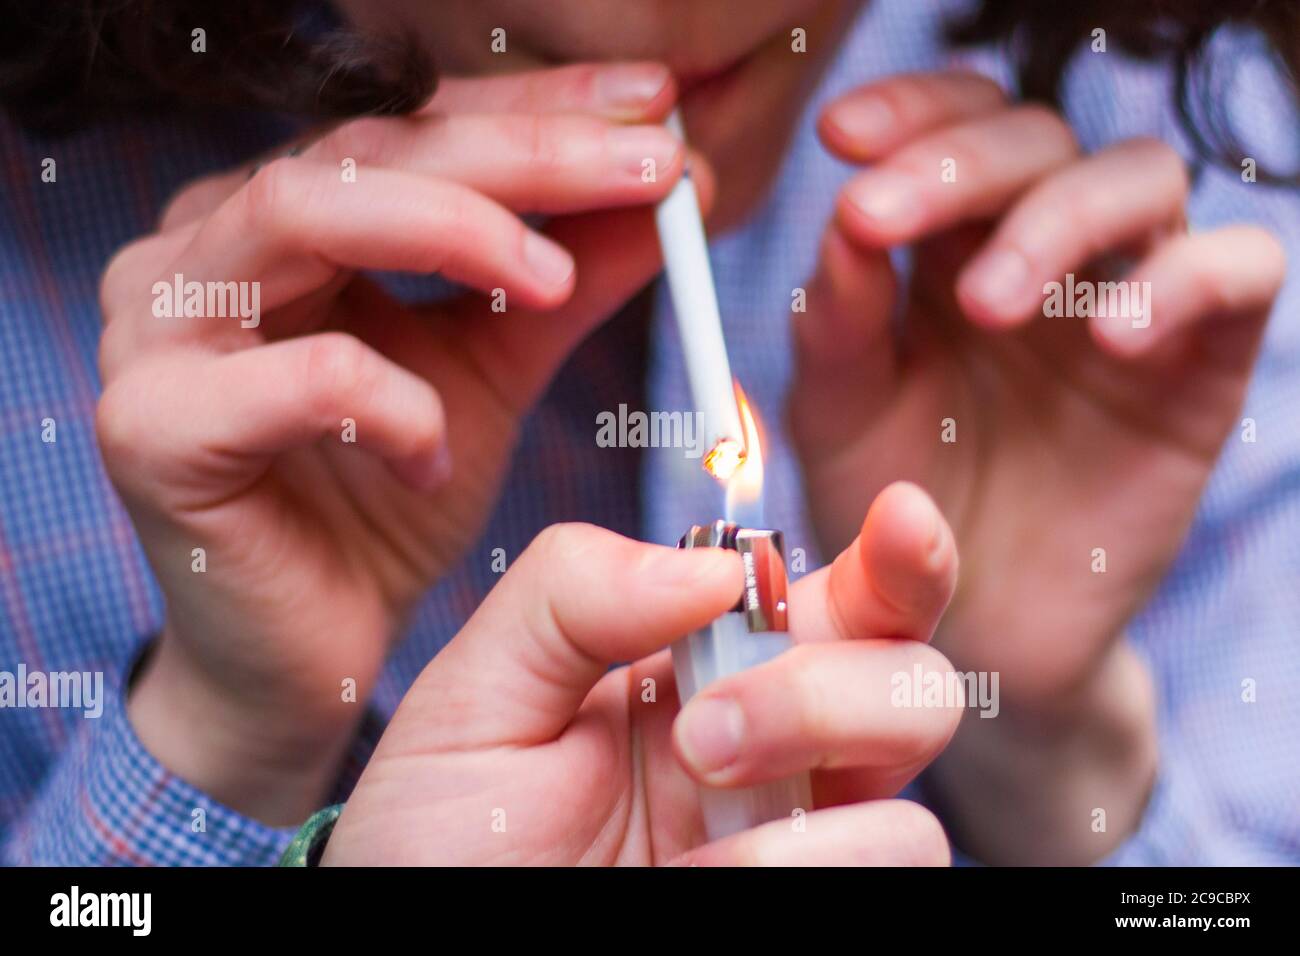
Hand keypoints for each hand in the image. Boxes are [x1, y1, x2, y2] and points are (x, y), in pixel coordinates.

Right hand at [96, 63, 689, 822]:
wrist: (309, 653)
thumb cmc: (386, 504)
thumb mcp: (491, 377)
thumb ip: (562, 289)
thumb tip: (673, 195)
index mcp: (282, 220)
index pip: (412, 127)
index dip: (536, 110)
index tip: (655, 108)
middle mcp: (205, 246)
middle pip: (365, 149)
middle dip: (521, 152)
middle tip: (649, 166)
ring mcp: (161, 329)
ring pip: (304, 215)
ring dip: (453, 229)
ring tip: (553, 280)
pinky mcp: (154, 428)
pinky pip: (296, 378)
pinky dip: (395, 403)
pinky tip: (438, 461)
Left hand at [324, 482, 960, 864]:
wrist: (431, 938)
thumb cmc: (444, 834)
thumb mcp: (477, 693)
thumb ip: (574, 593)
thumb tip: (716, 566)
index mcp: (714, 670)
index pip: (850, 597)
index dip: (901, 552)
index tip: (899, 520)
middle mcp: (780, 750)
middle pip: (913, 680)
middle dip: (825, 692)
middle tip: (700, 735)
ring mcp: (798, 841)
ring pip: (912, 802)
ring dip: (801, 811)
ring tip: (690, 841)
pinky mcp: (807, 907)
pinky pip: (892, 863)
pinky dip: (793, 870)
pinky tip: (701, 879)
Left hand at [791, 72, 1283, 859]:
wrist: (969, 627)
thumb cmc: (896, 506)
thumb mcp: (840, 412)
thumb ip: (837, 319)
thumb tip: (846, 219)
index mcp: (950, 247)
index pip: (954, 127)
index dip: (908, 112)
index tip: (841, 139)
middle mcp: (1044, 255)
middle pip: (1041, 137)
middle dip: (960, 163)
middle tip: (883, 217)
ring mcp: (1126, 300)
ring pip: (1142, 178)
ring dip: (1059, 215)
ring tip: (988, 303)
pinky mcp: (1201, 365)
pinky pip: (1239, 271)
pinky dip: (1187, 275)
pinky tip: (1112, 332)